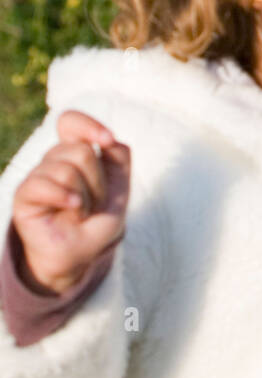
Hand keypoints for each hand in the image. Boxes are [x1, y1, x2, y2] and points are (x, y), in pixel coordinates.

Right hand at [11, 110, 130, 294]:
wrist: (79, 256)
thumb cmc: (97, 220)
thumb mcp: (120, 187)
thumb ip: (119, 157)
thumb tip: (107, 140)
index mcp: (73, 152)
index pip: (69, 121)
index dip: (88, 125)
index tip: (108, 140)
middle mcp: (53, 160)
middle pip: (81, 150)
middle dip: (98, 181)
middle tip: (93, 203)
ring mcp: (38, 176)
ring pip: (67, 169)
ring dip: (84, 197)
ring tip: (80, 213)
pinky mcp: (24, 196)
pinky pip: (42, 184)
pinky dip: (64, 197)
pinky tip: (72, 209)